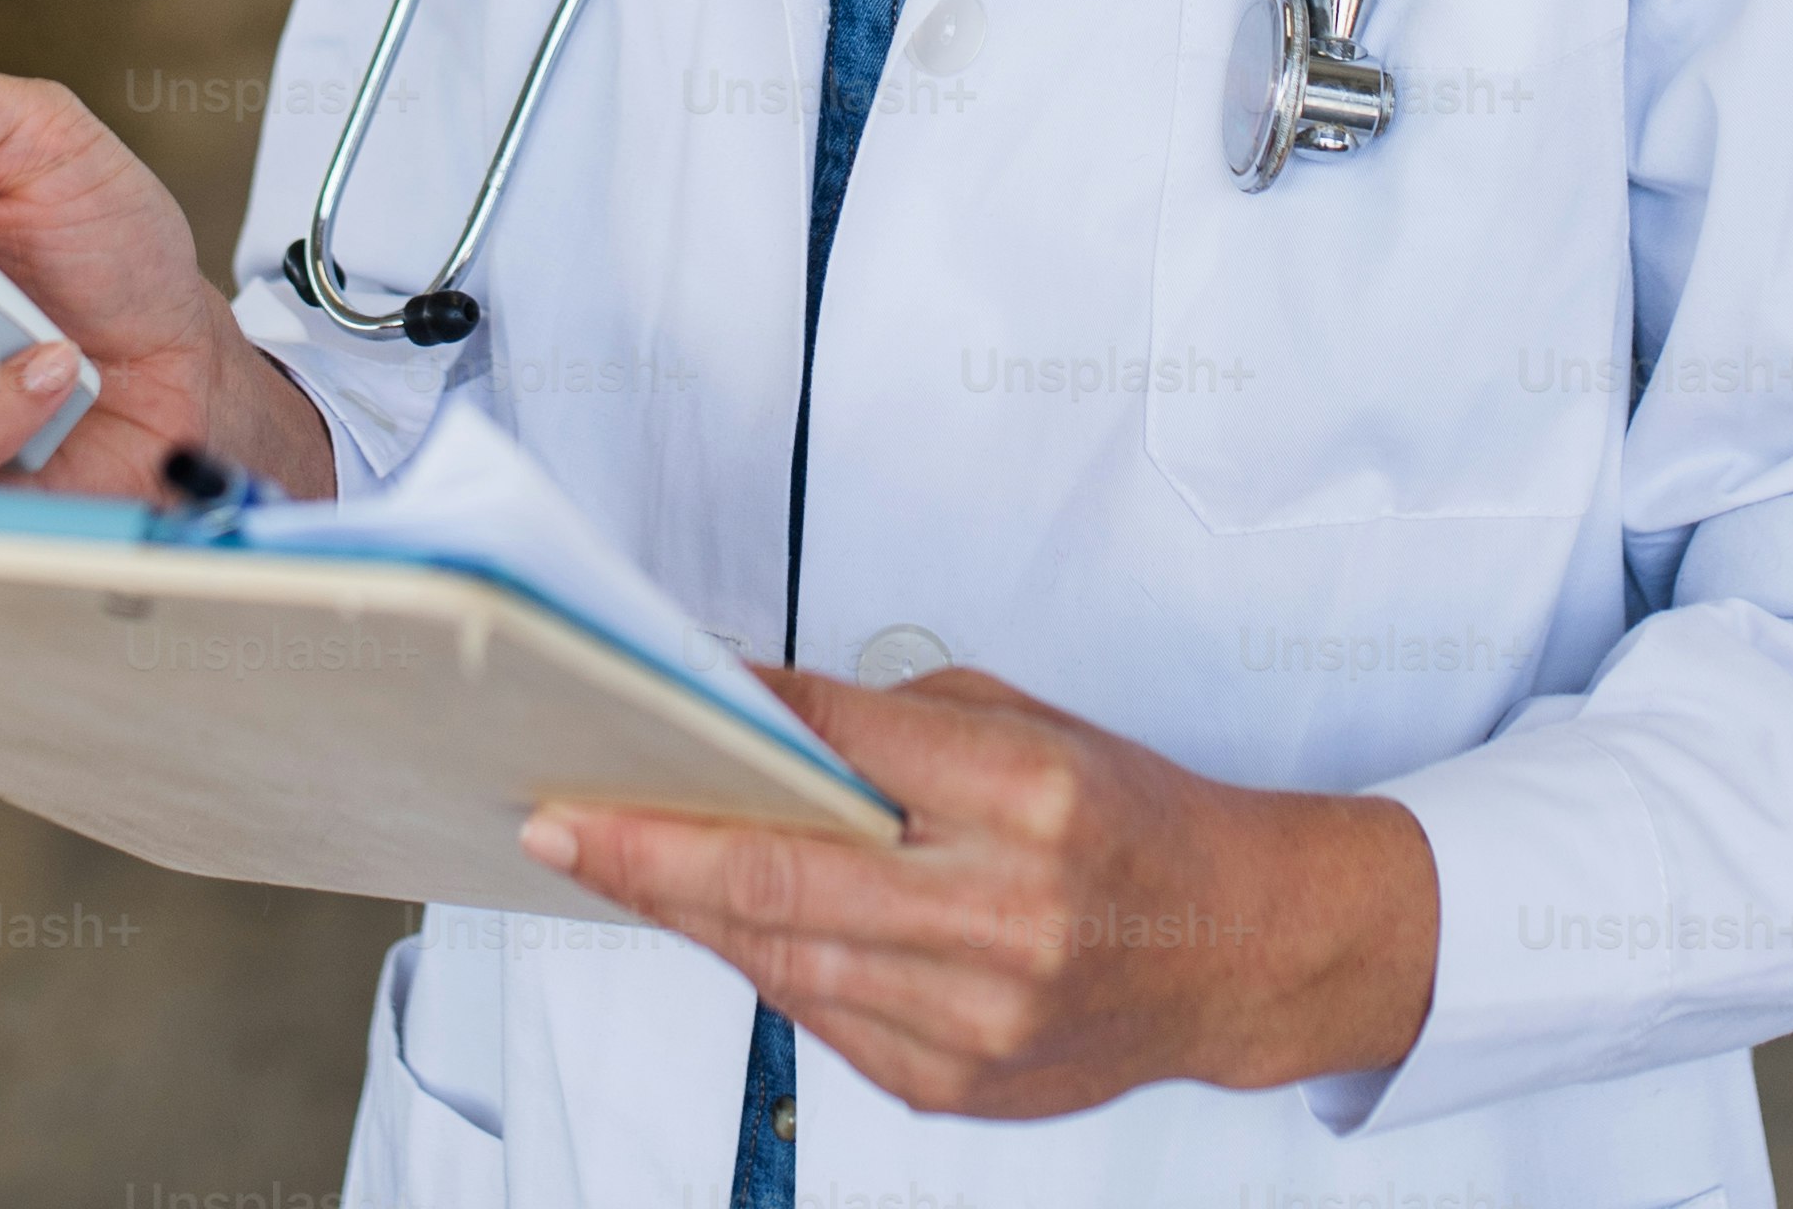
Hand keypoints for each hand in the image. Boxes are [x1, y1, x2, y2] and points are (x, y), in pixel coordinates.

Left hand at [522, 665, 1434, 1117]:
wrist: (1233, 951)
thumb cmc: (1128, 820)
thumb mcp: (1027, 727)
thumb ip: (893, 730)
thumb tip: (752, 714)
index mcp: (1034, 798)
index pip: (849, 749)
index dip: (740, 727)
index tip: (647, 707)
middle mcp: (1008, 915)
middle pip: (791, 878)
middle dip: (656, 850)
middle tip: (559, 819)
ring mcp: (982, 1016)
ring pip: (788, 961)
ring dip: (687, 910)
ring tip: (607, 859)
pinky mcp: (959, 1084)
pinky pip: (822, 1018)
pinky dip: (765, 961)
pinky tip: (718, 919)